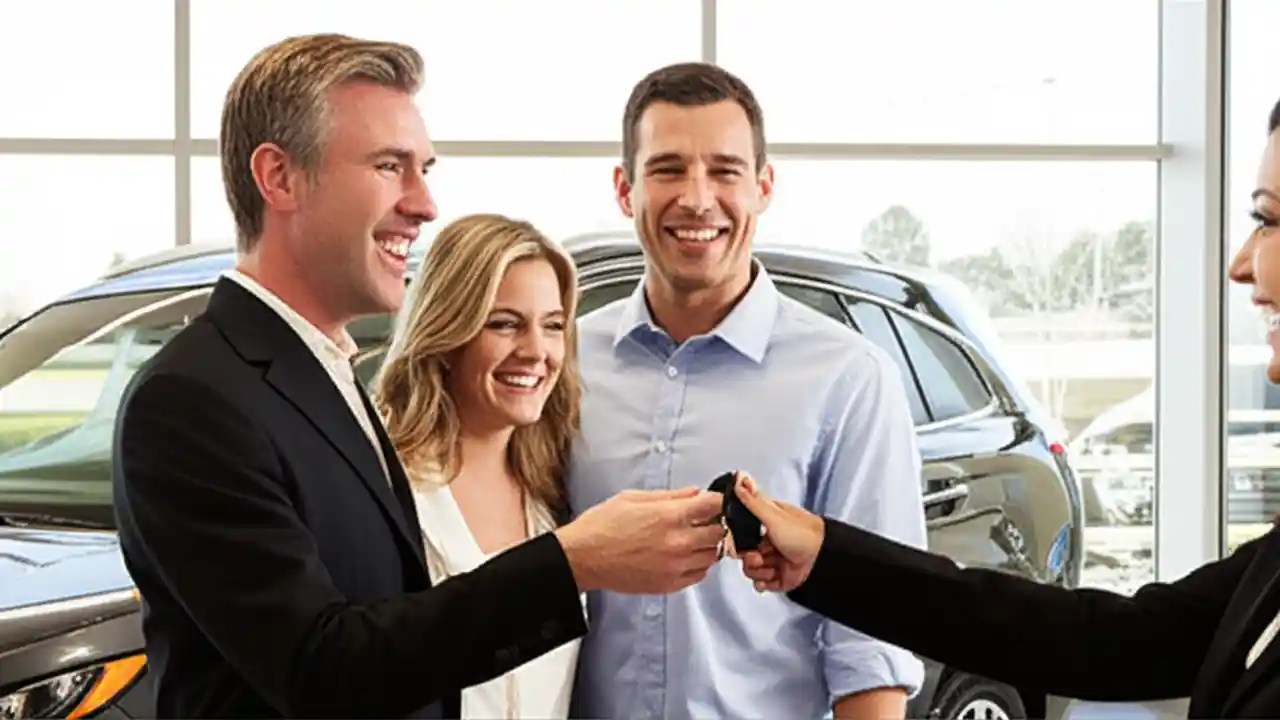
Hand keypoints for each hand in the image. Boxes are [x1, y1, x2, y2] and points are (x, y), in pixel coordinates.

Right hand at [554, 486, 725, 593]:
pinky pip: (700, 575)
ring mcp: (676, 566)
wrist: (583, 558)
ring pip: (713, 555)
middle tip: (702, 520)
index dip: (716, 500)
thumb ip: (669, 496)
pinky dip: (698, 564)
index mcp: (670, 516)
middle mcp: (678, 542)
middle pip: (719, 531)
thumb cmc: (602, 526)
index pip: (714, 505)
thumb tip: (694, 492)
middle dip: (714, 522)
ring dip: (707, 545)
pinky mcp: (670, 585)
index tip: (712, 501)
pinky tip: (683, 556)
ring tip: (691, 539)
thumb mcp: (633, 498)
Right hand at [731, 474, 824, 592]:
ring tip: (772, 568)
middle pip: (745, 555)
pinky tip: (769, 579)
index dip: (737, 542)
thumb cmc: (803, 533)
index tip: (739, 544)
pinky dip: (763, 583)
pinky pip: (763, 583)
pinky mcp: (780, 577)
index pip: (742, 534)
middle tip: (759, 558)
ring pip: (752, 571)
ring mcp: (775, 560)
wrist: (823, 558)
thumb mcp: (774, 515)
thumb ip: (753, 500)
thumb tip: (739, 479)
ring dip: (759, 572)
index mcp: (767, 525)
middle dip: (749, 560)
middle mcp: (769, 543)